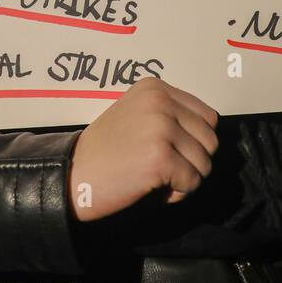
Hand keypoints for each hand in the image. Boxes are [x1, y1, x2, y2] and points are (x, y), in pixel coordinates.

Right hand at [67, 77, 219, 222]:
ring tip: (156, 178)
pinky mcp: (160, 158)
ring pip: (204, 163)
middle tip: (163, 169)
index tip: (171, 151)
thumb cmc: (104, 153)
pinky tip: (151, 189)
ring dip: (185, 179)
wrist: (71, 175)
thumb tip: (209, 131)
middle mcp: (160, 102)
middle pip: (210, 140)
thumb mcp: (136, 115)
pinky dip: (176, 194)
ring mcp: (160, 128)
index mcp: (155, 88)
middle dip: (192, 161)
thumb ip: (170, 115)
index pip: (208, 117)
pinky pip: (192, 182)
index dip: (195, 141)